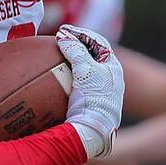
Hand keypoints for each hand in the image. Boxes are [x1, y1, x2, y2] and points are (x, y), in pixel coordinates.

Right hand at [55, 23, 123, 159]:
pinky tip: (51, 83)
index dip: (82, 34)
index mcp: (114, 68)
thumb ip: (75, 50)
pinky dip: (64, 81)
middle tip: (58, 43)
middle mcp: (109, 80)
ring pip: (83, 73)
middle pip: (91, 57)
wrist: (92, 133)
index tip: (64, 31)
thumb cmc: (93, 99)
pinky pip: (75, 88)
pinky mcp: (89, 107)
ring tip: (53, 60)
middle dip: (75, 48)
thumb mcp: (85, 69)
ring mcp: (99, 94)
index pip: (99, 43)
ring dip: (69, 65)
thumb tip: (63, 35)